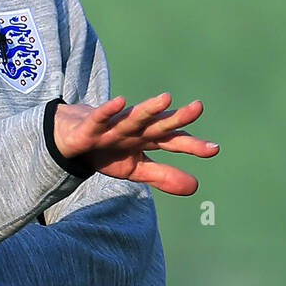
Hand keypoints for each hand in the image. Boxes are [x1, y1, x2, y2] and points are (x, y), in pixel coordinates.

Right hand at [53, 93, 218, 195]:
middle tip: (198, 108)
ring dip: (148, 108)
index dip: (192, 145)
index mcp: (146, 139)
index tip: (214, 149)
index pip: (173, 142)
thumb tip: (196, 187)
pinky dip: (109, 110)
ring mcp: (113, 127)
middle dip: (176, 118)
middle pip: (158, 124)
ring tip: (166, 98)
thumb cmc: (108, 151)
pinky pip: (100, 118)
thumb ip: (164, 176)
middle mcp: (134, 129)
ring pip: (133, 117)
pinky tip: (121, 101)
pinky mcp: (91, 127)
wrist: (71, 140)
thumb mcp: (135, 169)